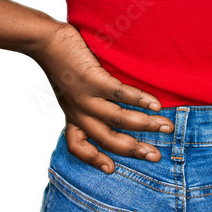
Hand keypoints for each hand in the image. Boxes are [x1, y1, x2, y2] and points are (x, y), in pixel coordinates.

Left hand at [32, 20, 173, 173]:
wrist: (45, 41)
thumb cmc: (62, 61)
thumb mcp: (69, 89)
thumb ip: (87, 100)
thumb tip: (112, 103)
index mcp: (72, 115)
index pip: (77, 146)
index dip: (93, 160)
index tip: (111, 170)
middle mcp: (79, 111)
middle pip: (108, 139)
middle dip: (135, 150)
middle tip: (156, 156)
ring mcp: (86, 97)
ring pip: (119, 120)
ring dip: (146, 126)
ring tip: (167, 127)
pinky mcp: (93, 80)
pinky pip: (121, 95)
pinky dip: (141, 100)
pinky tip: (156, 104)